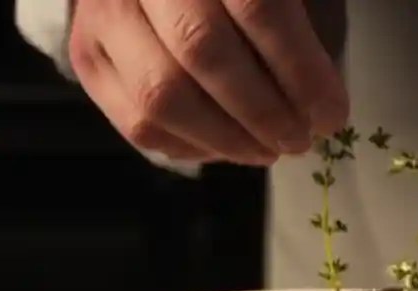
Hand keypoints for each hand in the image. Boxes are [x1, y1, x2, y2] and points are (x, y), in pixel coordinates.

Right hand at [68, 0, 348, 165]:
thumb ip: (294, 20)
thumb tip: (320, 103)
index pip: (258, 7)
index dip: (301, 71)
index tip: (332, 114)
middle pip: (204, 52)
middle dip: (263, 112)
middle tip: (299, 139)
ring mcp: (103, 14)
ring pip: (161, 96)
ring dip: (227, 140)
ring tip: (268, 150)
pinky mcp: (85, 55)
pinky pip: (136, 122)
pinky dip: (189, 148)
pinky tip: (225, 148)